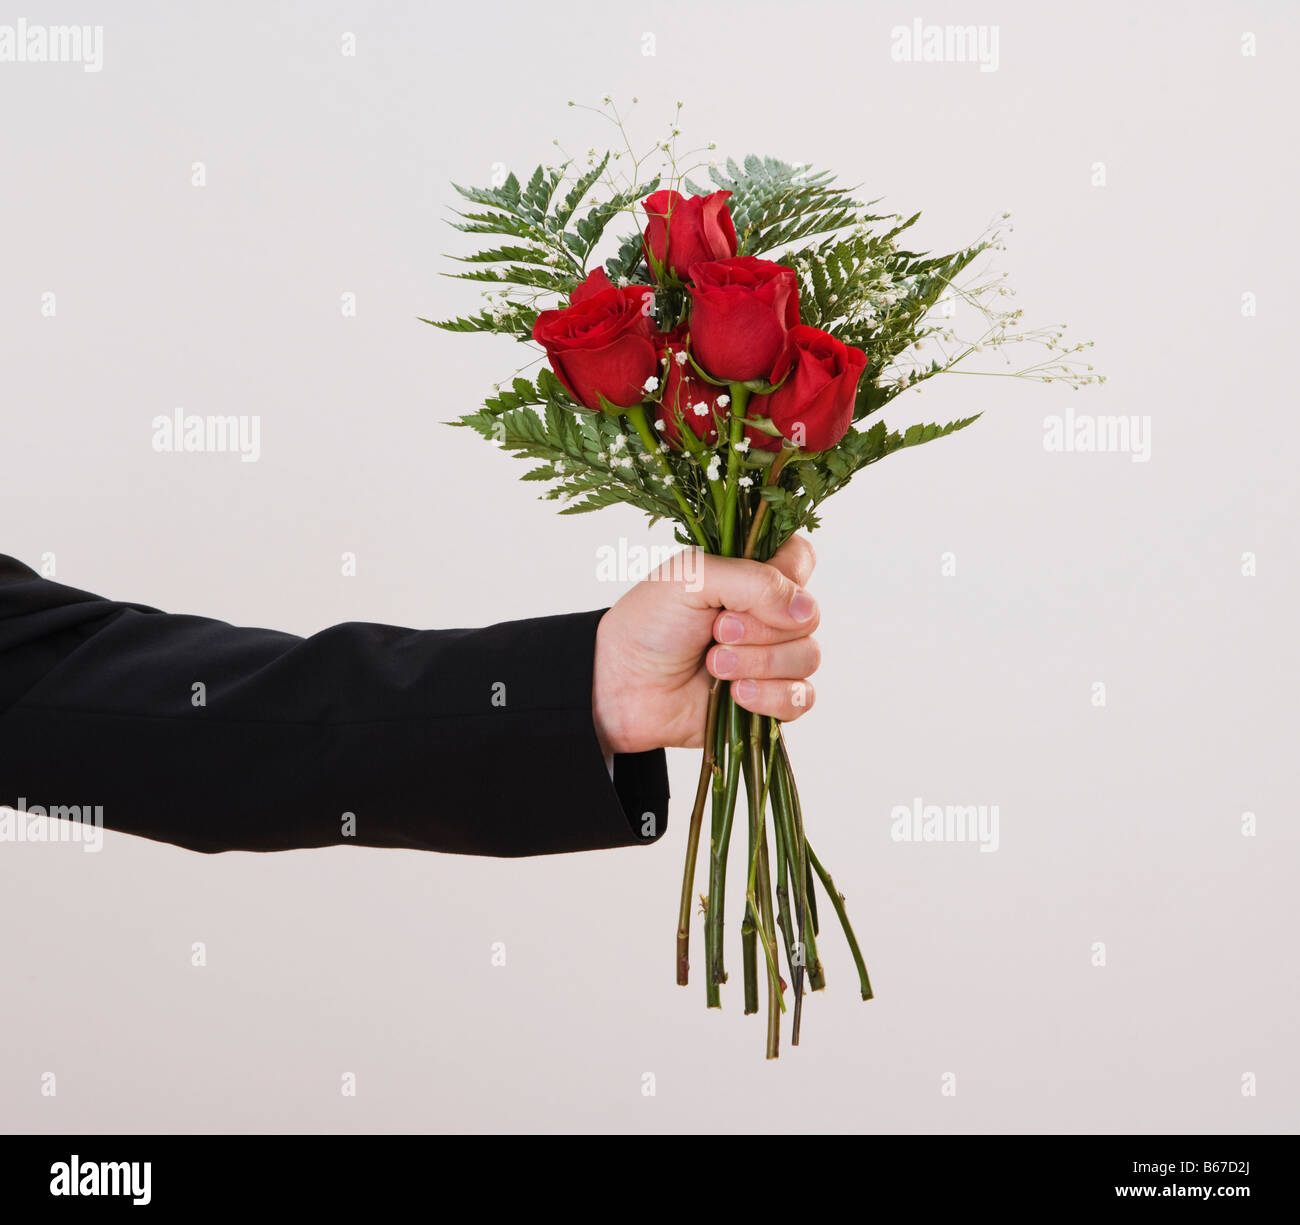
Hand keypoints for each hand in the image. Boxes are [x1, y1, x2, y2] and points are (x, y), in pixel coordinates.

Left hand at [592, 535, 820, 754]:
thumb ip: (754, 582)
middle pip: (809, 616)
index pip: (801, 559)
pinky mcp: (769, 700)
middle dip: (760, 629)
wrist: (621, 686)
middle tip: (715, 632)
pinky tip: (737, 695)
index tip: (752, 590)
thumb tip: (805, 611)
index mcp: (751, 574)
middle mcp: (768, 614)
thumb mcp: (692, 578)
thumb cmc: (649, 623)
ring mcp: (771, 658)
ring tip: (714, 665)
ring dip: (759, 663)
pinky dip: (770, 698)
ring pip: (807, 658)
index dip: (786, 577)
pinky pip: (800, 699)